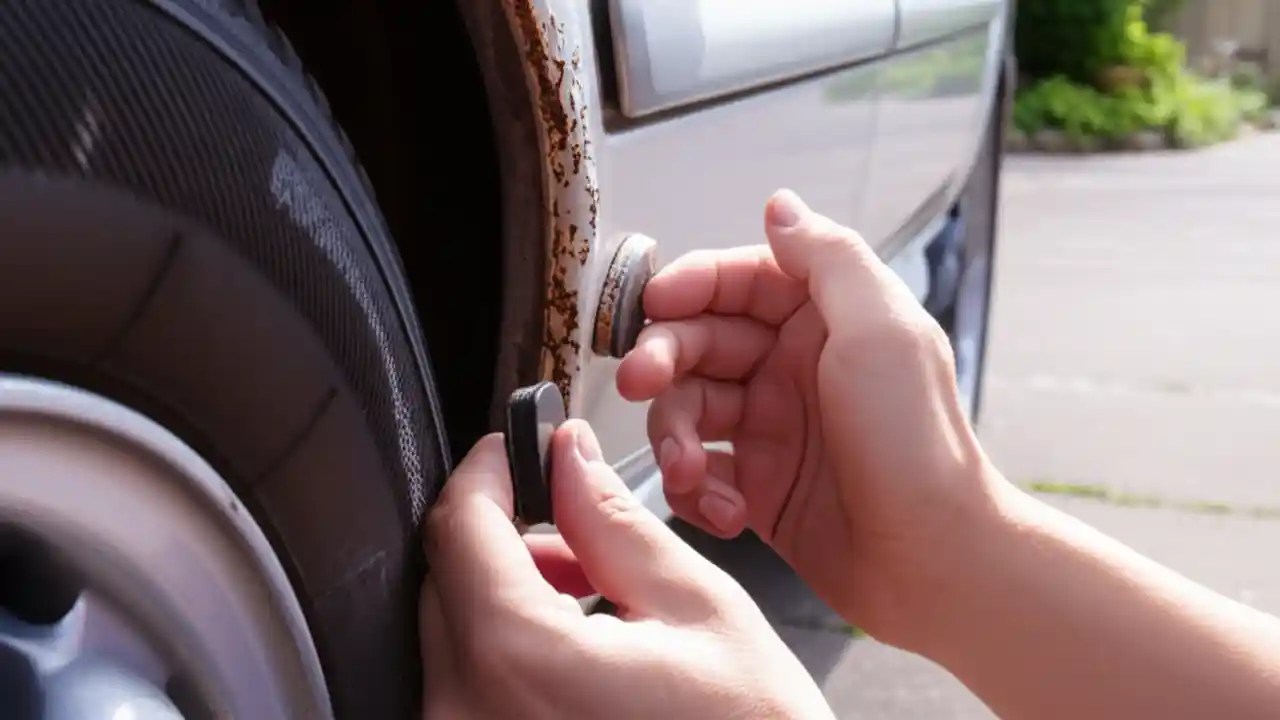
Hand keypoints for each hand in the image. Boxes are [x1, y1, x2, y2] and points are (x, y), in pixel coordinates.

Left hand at [420, 421, 832, 719]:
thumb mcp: (700, 613)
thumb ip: (616, 524)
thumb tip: (570, 458)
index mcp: (522, 662)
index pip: (459, 529)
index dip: (487, 472)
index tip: (514, 450)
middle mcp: (469, 716)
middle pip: (447, 578)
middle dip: (505, 533)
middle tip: (574, 523)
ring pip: (453, 630)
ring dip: (507, 591)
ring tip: (587, 594)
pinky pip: (464, 683)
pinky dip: (504, 646)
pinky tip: (571, 646)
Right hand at [616, 189, 1000, 648]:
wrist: (936, 561)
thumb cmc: (917, 444)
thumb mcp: (880, 329)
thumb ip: (826, 257)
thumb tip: (780, 206)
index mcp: (825, 319)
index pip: (739, 280)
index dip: (690, 284)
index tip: (655, 302)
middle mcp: (793, 367)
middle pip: (698, 343)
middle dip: (663, 361)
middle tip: (641, 385)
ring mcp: (772, 428)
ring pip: (686, 410)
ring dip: (673, 438)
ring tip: (689, 471)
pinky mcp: (758, 486)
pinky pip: (697, 473)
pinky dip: (697, 490)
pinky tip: (727, 509)